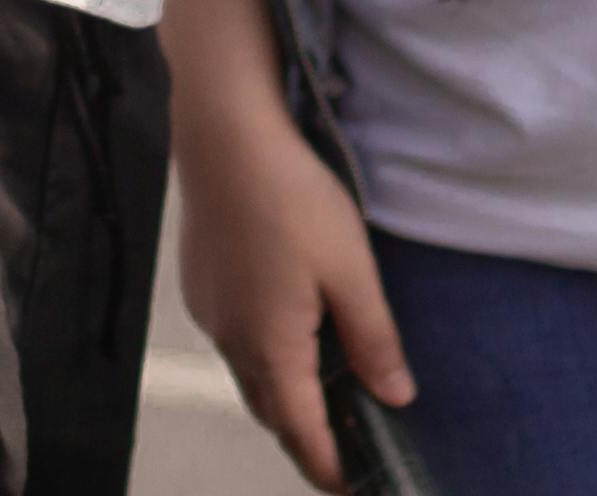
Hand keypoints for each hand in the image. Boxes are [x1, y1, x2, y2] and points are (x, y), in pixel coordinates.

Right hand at [176, 97, 414, 486]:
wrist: (222, 136)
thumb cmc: (292, 199)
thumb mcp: (352, 269)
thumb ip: (374, 339)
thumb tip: (395, 397)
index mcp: (272, 347)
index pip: (301, 431)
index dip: (328, 467)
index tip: (352, 489)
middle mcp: (232, 340)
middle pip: (270, 411)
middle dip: (305, 439)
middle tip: (343, 451)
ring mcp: (209, 312)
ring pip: (248, 376)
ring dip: (282, 397)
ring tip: (321, 398)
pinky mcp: (200, 285)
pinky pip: (234, 341)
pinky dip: (263, 358)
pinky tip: (287, 332)